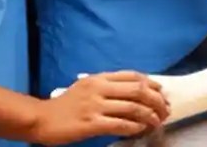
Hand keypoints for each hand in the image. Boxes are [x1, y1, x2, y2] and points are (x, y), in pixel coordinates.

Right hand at [32, 71, 168, 144]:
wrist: (42, 119)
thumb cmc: (65, 105)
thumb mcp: (86, 87)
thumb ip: (107, 86)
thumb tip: (134, 92)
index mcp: (99, 78)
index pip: (133, 76)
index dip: (152, 83)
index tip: (162, 92)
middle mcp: (99, 88)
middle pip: (138, 90)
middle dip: (156, 100)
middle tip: (165, 110)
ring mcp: (95, 106)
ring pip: (132, 107)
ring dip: (149, 115)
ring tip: (157, 122)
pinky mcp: (91, 123)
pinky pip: (120, 124)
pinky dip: (135, 127)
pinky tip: (140, 130)